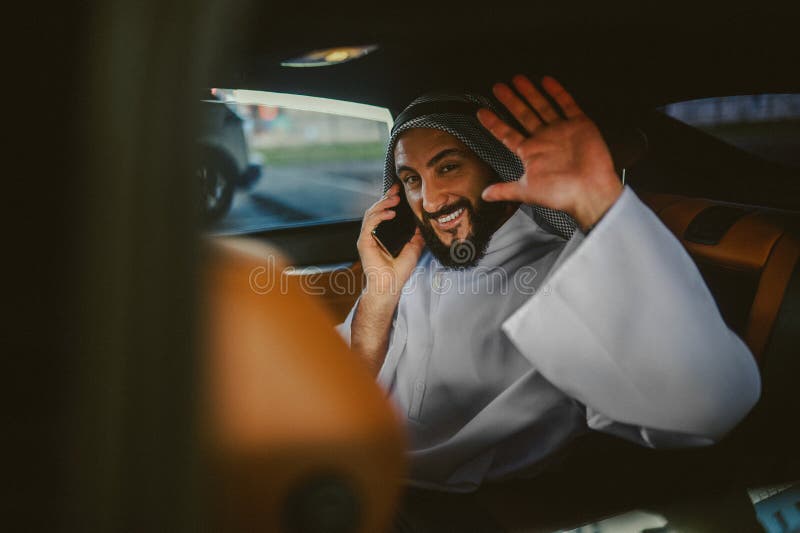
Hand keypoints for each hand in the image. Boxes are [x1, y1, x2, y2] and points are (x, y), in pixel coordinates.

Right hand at [357, 183, 424, 295]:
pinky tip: (390, 213)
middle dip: (387, 197)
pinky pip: (369, 224)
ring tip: (394, 198)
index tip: (400, 189)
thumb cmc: (399, 270)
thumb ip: (417, 234)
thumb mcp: (414, 247)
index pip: (385, 211)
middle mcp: (373, 233)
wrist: (390, 285)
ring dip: (383, 203)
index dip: (391, 199)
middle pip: (377, 209)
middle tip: (397, 189)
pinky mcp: (364, 242)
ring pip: (371, 213)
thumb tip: (424, 221)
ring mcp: (367, 237)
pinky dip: (379, 216)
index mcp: (383, 233)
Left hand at [477, 75, 622, 230]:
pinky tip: (547, 81)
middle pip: (523, 115)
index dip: (494, 123)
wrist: (590, 191)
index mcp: (531, 153)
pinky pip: (567, 104)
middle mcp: (544, 140)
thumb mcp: (526, 191)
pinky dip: (558, 92)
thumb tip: (484, 195)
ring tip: (517, 79)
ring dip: (530, 93)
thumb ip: (505, 190)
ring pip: (542, 106)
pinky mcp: (580, 125)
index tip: (482, 112)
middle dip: (510, 101)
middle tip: (498, 87)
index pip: (507, 134)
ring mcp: (561, 131)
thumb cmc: (561, 194)